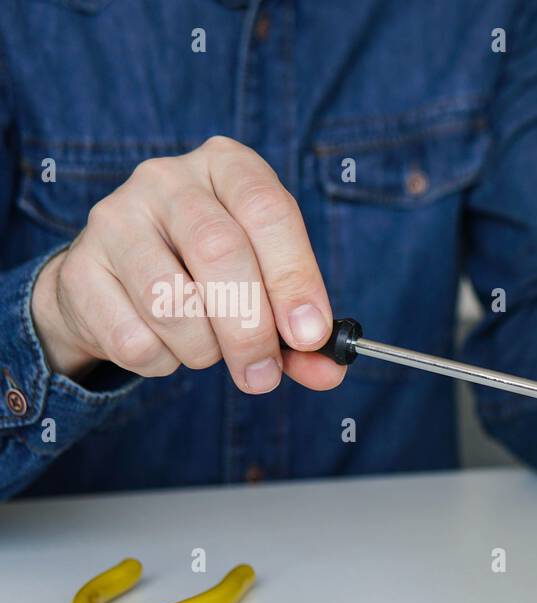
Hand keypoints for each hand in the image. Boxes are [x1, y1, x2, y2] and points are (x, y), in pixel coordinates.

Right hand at [31, 136, 344, 392]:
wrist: (118, 281)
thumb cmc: (211, 276)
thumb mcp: (267, 286)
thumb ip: (302, 330)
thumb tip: (330, 370)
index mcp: (228, 167)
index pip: (268, 210)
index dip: (294, 277)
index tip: (310, 335)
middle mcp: (167, 179)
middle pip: (219, 252)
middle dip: (251, 329)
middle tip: (263, 375)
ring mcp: (115, 217)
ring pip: (172, 301)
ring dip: (204, 349)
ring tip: (208, 349)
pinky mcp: (79, 268)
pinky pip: (134, 337)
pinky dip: (162, 361)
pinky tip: (164, 344)